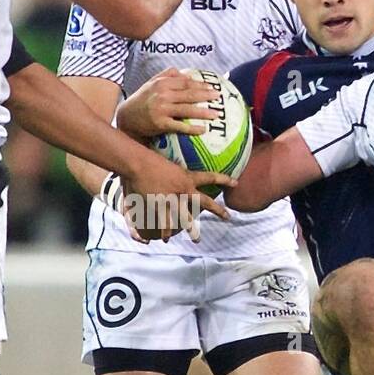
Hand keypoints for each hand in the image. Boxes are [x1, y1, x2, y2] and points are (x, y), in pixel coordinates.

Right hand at [118, 68, 218, 140]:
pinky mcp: (160, 124)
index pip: (186, 83)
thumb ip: (167, 75)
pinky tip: (202, 129)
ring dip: (203, 112)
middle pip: (189, 95)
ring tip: (216, 115)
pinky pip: (179, 126)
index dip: (200, 85)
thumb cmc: (141, 100)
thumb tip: (184, 72)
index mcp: (162, 83)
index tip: (212, 87)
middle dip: (206, 96)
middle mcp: (162, 95)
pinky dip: (192, 128)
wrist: (126, 118)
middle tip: (218, 97)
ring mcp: (161, 110)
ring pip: (187, 110)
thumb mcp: (151, 83)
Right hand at [119, 154, 233, 242]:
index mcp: (187, 177)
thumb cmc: (150, 157)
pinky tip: (166, 239)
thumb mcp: (170, 159)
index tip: (235, 183)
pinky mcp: (160, 205)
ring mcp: (173, 199)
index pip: (210, 178)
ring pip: (186, 218)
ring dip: (192, 229)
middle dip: (218, 210)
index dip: (224, 179)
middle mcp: (183, 189)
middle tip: (228, 217)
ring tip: (197, 239)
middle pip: (205, 202)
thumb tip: (198, 135)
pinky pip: (165, 221)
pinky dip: (165, 230)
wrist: (138, 163)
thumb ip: (178, 162)